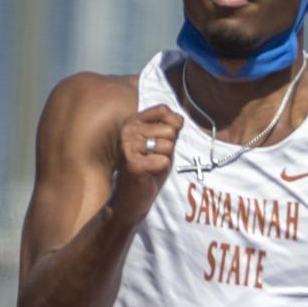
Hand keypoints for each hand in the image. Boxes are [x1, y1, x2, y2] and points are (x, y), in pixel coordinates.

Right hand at [115, 106, 184, 221]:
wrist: (132, 196)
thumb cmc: (149, 168)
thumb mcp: (162, 142)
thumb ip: (170, 127)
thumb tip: (180, 118)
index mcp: (133, 120)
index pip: (164, 110)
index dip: (173, 126)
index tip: (160, 141)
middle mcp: (127, 130)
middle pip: (170, 131)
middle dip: (169, 148)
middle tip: (154, 158)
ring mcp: (128, 145)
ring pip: (168, 146)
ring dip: (165, 159)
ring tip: (150, 165)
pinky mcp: (132, 163)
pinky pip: (163, 161)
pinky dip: (161, 170)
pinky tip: (148, 173)